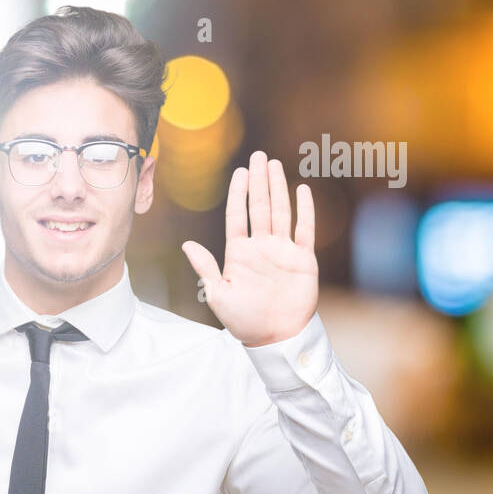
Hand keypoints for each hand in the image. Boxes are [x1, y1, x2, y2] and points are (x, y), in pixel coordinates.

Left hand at [181, 150, 318, 346]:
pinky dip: (305, 210)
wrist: (275, 336)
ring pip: (280, 212)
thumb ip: (205, 267)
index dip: (239, 193)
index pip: (238, 216)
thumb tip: (187, 244)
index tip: (240, 172)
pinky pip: (305, 230)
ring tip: (274, 165)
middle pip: (259, 207)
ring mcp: (282, 251)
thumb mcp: (218, 294)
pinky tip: (302, 190)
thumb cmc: (243, 319)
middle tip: (259, 156)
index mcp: (239, 252)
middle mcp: (261, 247)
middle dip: (259, 181)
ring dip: (278, 188)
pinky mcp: (302, 259)